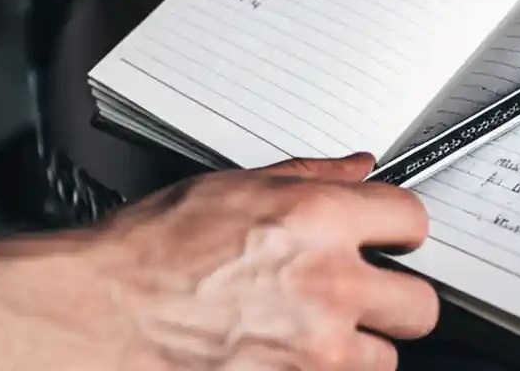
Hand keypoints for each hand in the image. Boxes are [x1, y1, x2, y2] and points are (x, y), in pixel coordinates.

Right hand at [82, 153, 438, 369]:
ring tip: (317, 334)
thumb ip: (310, 177)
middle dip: (396, 300)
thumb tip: (358, 168)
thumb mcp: (234, 187)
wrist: (99, 316)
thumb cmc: (150, 251)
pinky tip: (288, 356)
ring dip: (358, 349)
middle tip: (365, 296)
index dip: (401, 228)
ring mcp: (315, 351)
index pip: (413, 219)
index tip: (391, 238)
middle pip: (420, 305)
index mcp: (319, 221)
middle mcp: (329, 287)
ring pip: (384, 360)